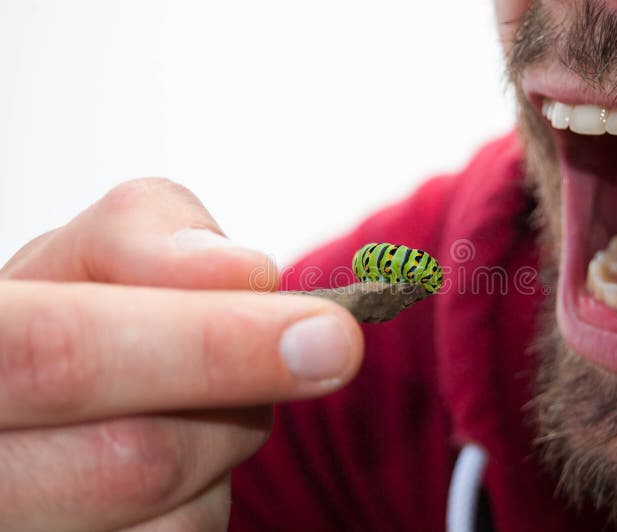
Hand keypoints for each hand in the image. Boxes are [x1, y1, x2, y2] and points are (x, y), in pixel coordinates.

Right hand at [0, 178, 363, 530]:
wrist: (29, 398)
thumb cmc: (68, 309)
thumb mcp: (92, 253)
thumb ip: (153, 239)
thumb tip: (246, 273)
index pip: (63, 355)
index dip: (206, 345)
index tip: (328, 335)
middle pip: (135, 458)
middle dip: (236, 401)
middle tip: (288, 354)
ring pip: (174, 522)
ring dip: (220, 450)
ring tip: (183, 405)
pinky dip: (203, 499)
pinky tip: (168, 460)